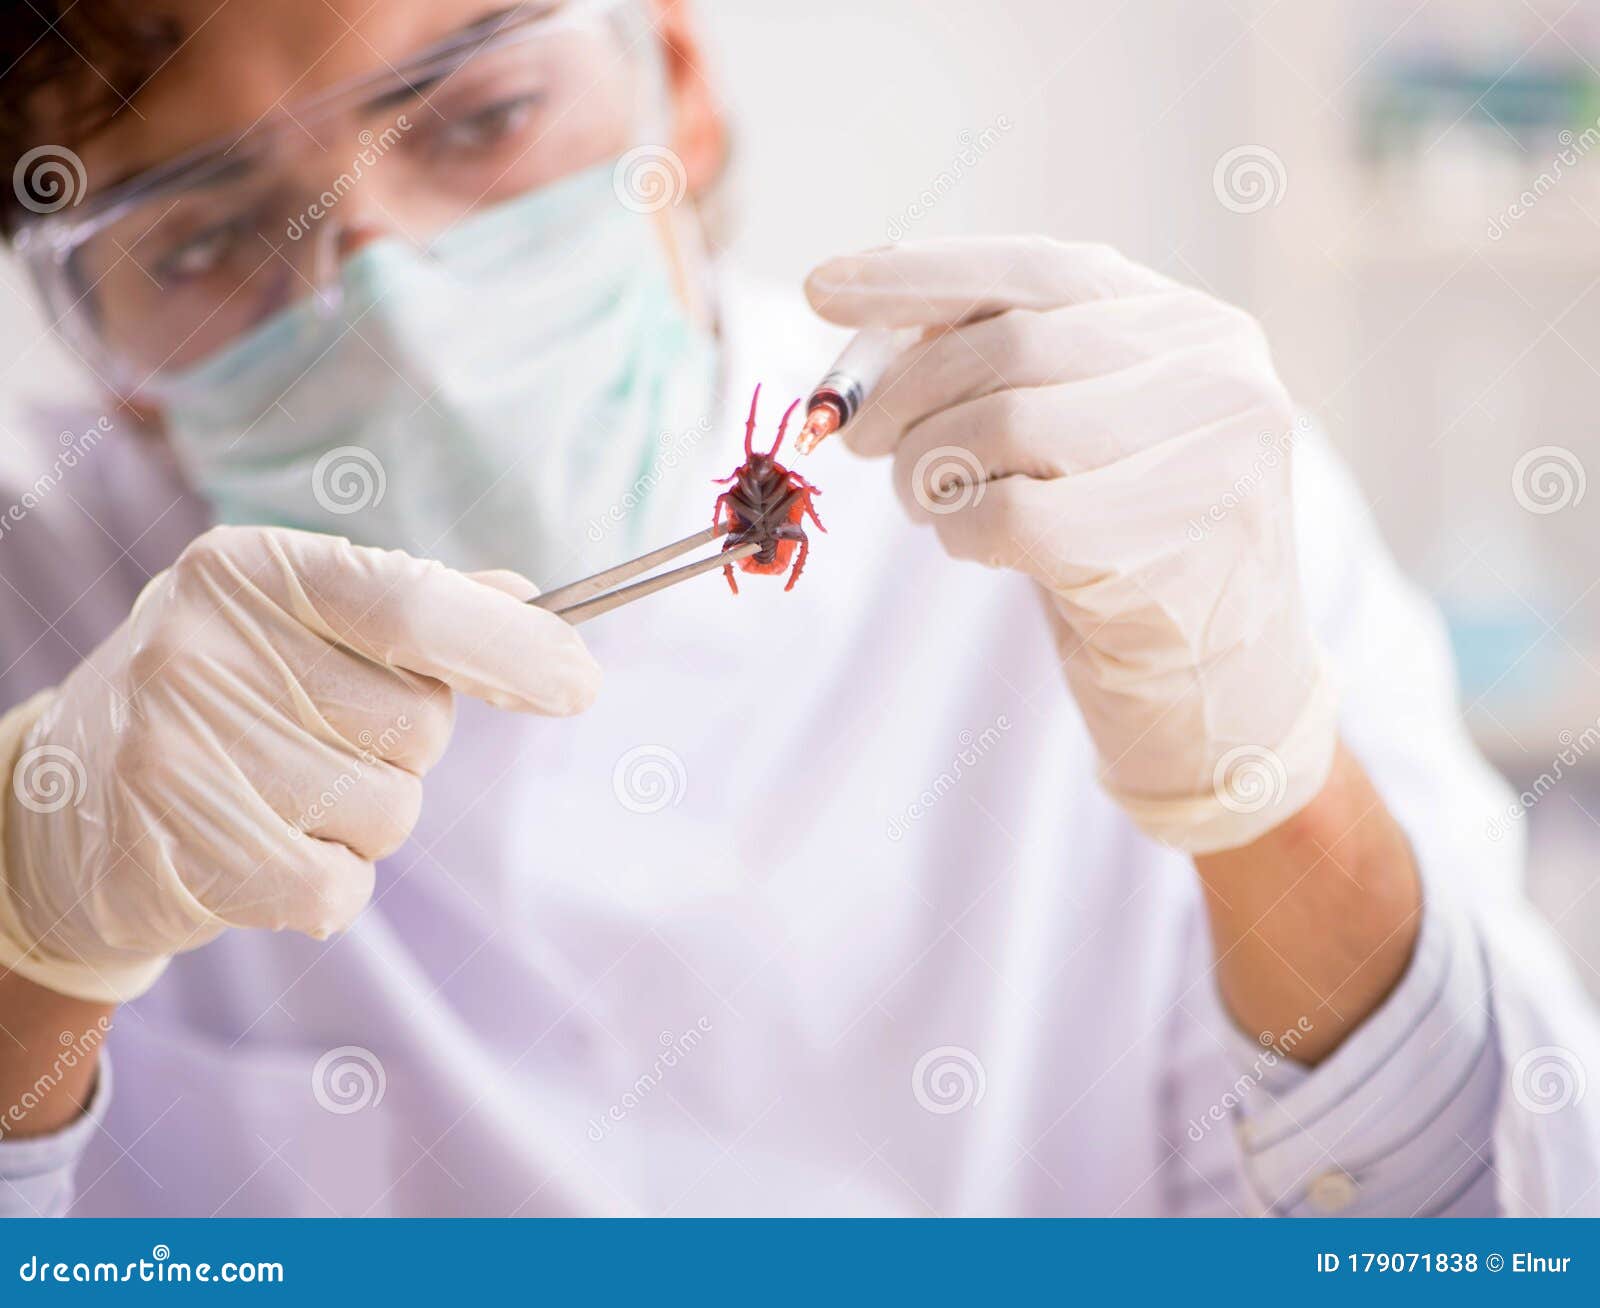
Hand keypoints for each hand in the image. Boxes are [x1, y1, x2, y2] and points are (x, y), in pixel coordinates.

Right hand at [0, 525, 599, 1002]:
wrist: (68, 802)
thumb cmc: (228, 699)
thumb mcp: (303, 624)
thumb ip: (417, 610)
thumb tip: (533, 602)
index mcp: (256, 567)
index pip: (413, 604)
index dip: (511, 647)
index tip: (578, 682)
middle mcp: (206, 640)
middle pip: (419, 725)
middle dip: (404, 751)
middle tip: (323, 740)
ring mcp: (177, 742)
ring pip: (388, 812)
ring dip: (364, 822)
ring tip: (282, 795)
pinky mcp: (171, 842)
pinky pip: (338, 886)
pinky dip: (332, 884)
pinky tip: (270, 852)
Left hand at [806, 236, 1336, 852]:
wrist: (1221, 688)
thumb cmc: (1126, 547)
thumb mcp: (1082, 432)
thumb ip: (1005, 368)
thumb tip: (868, 340)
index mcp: (1193, 326)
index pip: (1038, 269)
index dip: (919, 275)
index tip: (822, 289)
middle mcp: (1218, 376)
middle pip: (1007, 344)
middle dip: (904, 391)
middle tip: (860, 440)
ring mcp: (1208, 463)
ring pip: (1001, 424)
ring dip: (925, 467)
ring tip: (927, 500)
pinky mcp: (1168, 555)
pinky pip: (1006, 517)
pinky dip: (958, 529)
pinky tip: (973, 544)